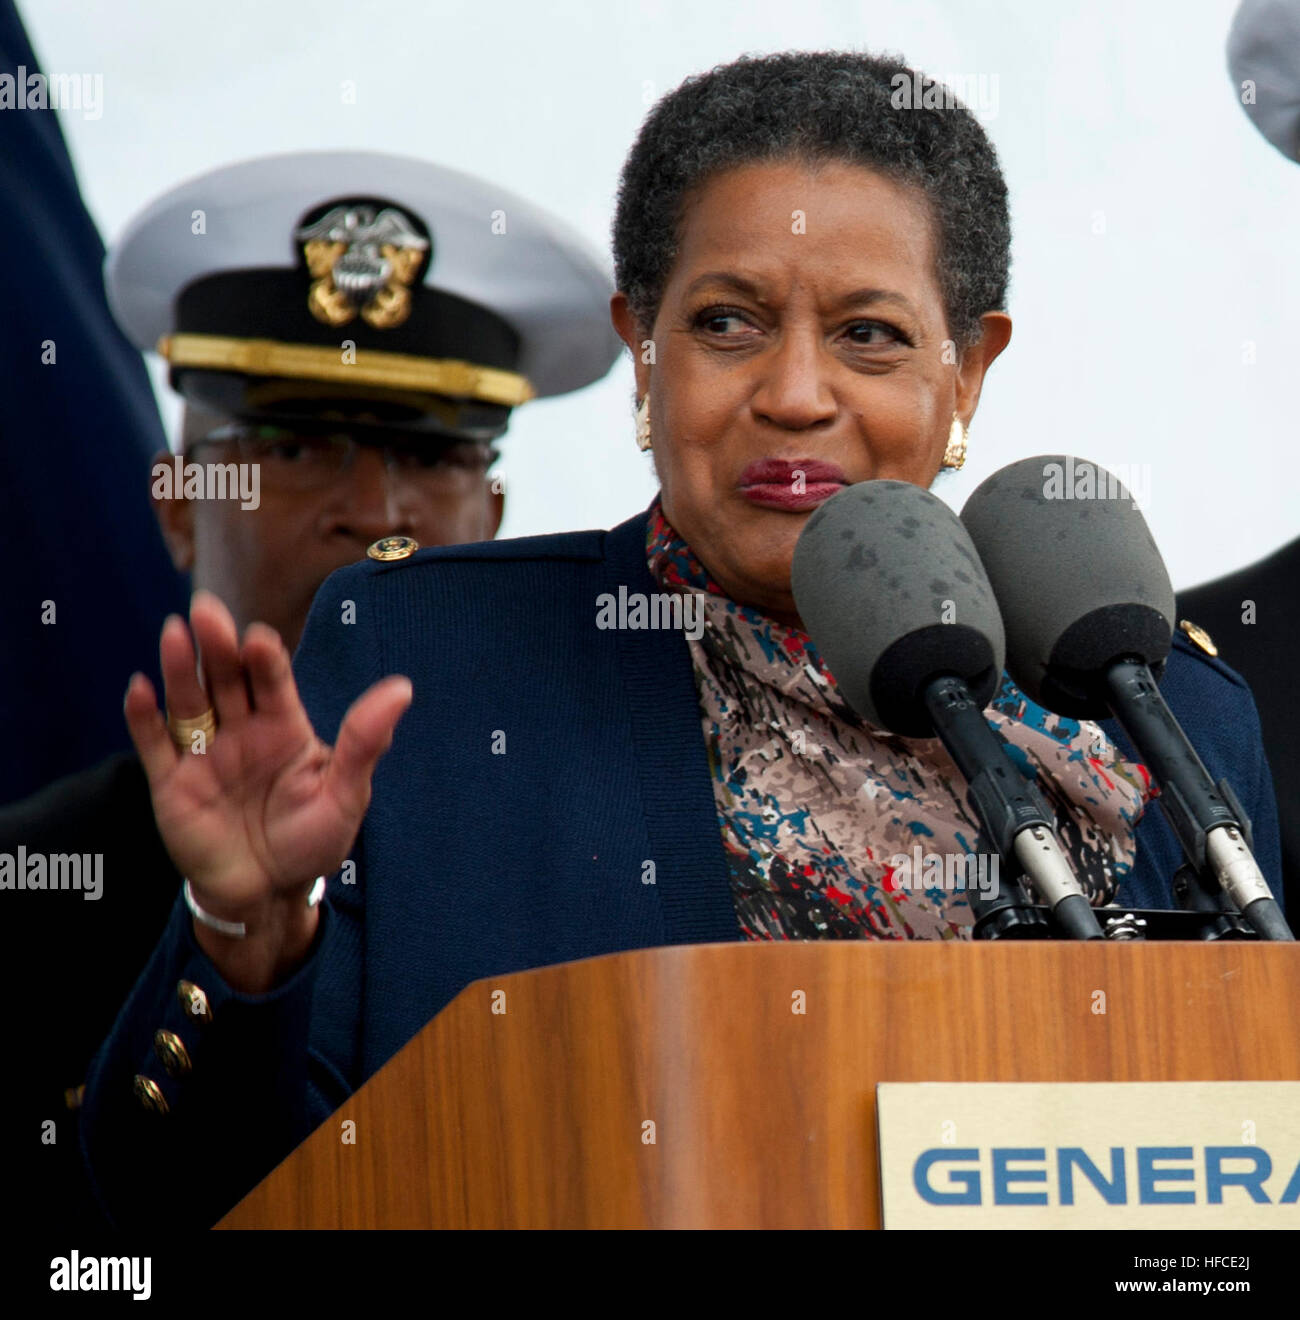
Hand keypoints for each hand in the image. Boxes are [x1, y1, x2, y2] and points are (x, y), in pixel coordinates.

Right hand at [125, 591, 410, 986]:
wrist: (269, 894)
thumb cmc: (312, 840)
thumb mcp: (346, 793)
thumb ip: (365, 741)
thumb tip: (402, 688)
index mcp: (284, 726)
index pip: (273, 681)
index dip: (266, 659)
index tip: (261, 639)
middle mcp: (242, 730)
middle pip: (227, 679)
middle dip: (219, 646)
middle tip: (208, 611)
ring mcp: (204, 753)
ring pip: (189, 702)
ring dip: (181, 669)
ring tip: (176, 632)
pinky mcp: (172, 783)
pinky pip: (155, 745)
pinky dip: (144, 717)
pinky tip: (140, 688)